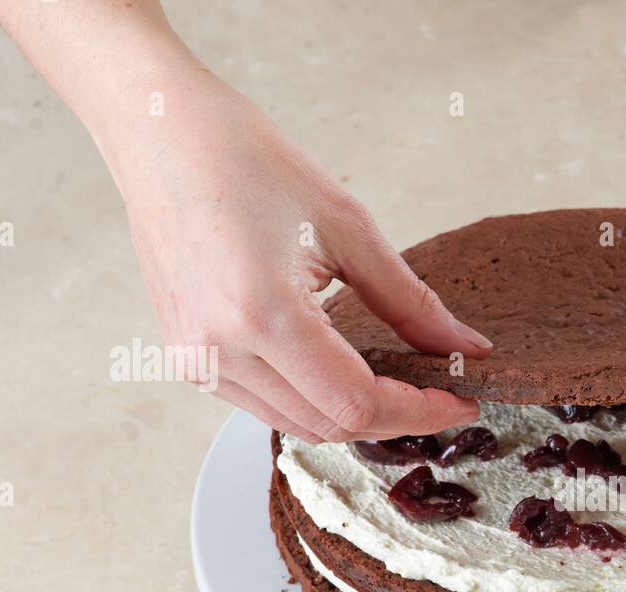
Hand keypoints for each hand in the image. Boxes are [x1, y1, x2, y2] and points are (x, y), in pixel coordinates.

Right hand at [106, 77, 488, 442]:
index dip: (419, 412)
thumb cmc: (246, 161)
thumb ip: (411, 301)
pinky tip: (344, 371)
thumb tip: (466, 348)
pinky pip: (266, 405)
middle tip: (440, 394)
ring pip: (299, 424)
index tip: (461, 403)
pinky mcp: (190, 359)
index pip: (356, 403)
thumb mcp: (348, 226)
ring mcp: (198, 361)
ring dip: (354, 415)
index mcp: (261, 315)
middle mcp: (219, 351)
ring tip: (400, 384)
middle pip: (330, 425)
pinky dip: (314, 400)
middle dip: (394, 418)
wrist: (159, 132)